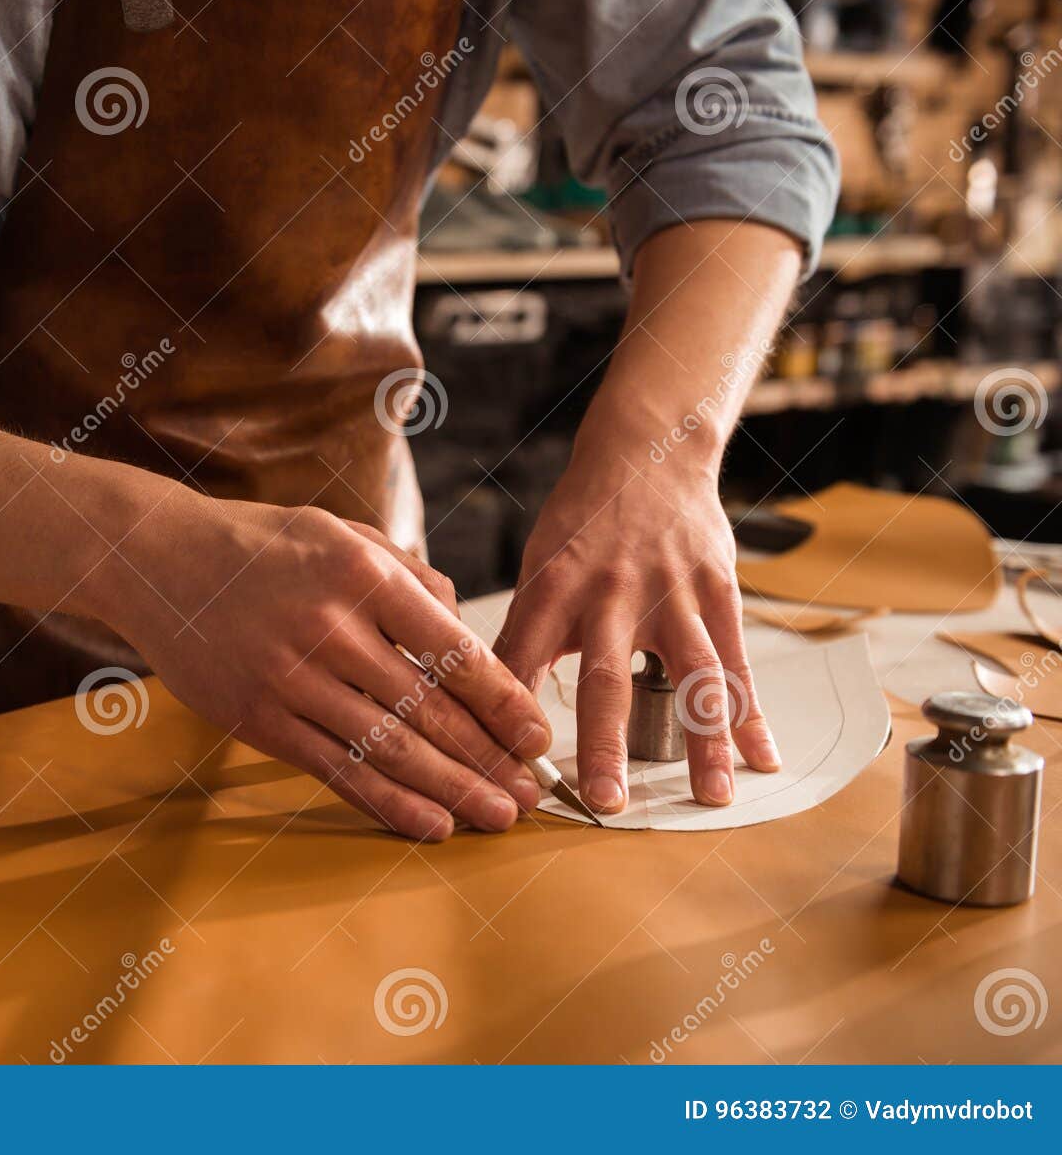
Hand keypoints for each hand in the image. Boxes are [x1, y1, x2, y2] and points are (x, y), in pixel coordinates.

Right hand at [112, 500, 552, 839]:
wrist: (156, 560)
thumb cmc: (259, 544)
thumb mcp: (340, 531)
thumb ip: (409, 575)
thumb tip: (464, 627)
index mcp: (362, 574)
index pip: (452, 651)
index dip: (503, 702)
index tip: (536, 737)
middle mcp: (330, 627)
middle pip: (428, 709)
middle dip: (489, 758)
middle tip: (531, 795)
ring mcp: (290, 677)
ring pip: (388, 748)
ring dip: (452, 790)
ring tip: (497, 817)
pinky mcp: (257, 717)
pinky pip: (335, 769)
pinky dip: (387, 803)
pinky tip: (430, 824)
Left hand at [493, 453, 779, 814]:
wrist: (648, 452)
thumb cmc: (583, 520)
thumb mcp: (539, 567)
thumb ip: (526, 634)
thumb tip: (491, 704)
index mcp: (552, 588)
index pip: (522, 662)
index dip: (510, 717)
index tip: (505, 771)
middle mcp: (610, 593)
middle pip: (606, 678)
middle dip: (604, 745)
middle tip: (606, 802)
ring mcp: (670, 593)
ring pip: (691, 675)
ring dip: (701, 741)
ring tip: (709, 798)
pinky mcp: (716, 591)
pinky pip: (736, 661)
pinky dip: (750, 713)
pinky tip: (762, 757)